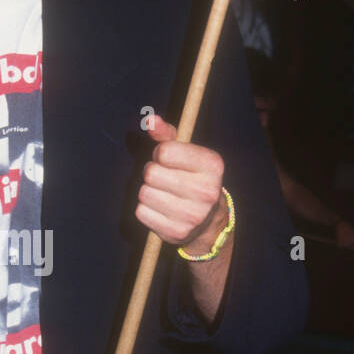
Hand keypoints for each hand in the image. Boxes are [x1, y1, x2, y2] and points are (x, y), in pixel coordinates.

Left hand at [137, 115, 225, 251]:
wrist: (207, 220)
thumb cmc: (191, 177)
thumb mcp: (186, 152)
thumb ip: (167, 134)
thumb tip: (150, 120)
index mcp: (213, 165)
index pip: (165, 151)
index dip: (161, 154)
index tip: (169, 160)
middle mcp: (207, 192)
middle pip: (151, 173)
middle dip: (152, 173)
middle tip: (165, 179)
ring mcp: (193, 215)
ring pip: (144, 193)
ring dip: (147, 191)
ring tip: (163, 193)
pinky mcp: (176, 233)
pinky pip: (141, 212)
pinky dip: (145, 209)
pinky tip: (160, 209)